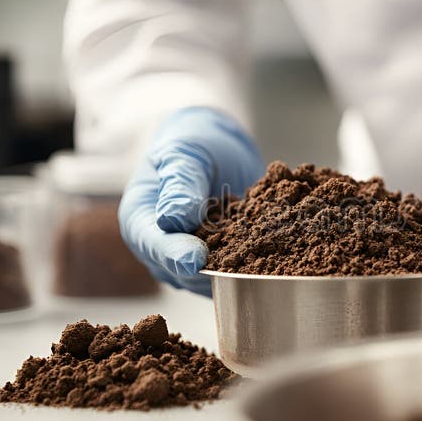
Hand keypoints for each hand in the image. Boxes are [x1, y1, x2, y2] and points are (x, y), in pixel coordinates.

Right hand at [119, 107, 263, 294]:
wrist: (217, 147)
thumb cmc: (193, 143)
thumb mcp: (184, 152)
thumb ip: (180, 183)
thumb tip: (174, 219)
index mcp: (140, 221)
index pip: (155, 245)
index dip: (176, 254)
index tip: (196, 259)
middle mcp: (161, 251)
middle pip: (186, 272)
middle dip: (217, 266)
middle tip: (252, 254)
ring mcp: (191, 262)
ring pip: (216, 278)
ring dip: (243, 267)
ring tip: (273, 250)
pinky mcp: (220, 265)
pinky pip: (237, 272)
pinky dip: (258, 263)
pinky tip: (281, 251)